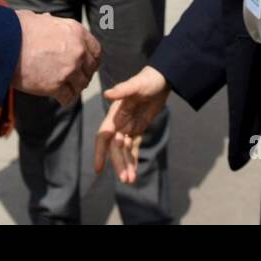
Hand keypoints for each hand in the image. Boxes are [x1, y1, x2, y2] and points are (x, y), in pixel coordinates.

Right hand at [11, 11, 101, 106]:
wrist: (3, 45)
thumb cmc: (16, 29)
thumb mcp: (38, 19)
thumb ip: (49, 23)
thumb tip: (47, 20)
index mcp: (76, 31)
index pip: (96, 50)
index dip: (91, 59)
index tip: (85, 65)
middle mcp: (77, 50)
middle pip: (90, 69)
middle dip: (83, 75)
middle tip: (73, 79)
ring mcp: (68, 69)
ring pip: (80, 85)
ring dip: (73, 88)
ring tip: (65, 89)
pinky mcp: (56, 86)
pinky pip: (68, 98)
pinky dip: (64, 99)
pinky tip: (58, 97)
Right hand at [93, 66, 169, 183]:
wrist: (161, 80)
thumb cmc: (148, 80)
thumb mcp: (137, 84)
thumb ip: (123, 90)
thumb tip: (107, 93)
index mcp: (114, 114)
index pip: (104, 136)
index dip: (100, 152)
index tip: (98, 169)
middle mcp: (118, 122)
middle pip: (115, 147)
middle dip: (119, 163)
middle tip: (125, 179)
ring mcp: (128, 127)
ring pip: (124, 150)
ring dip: (126, 165)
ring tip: (131, 181)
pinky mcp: (138, 129)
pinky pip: (133, 148)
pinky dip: (132, 160)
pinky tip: (134, 173)